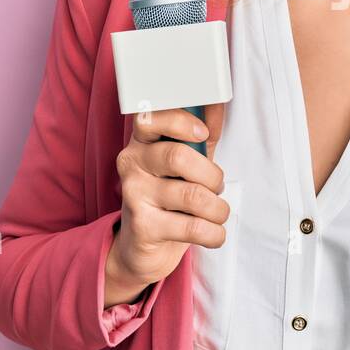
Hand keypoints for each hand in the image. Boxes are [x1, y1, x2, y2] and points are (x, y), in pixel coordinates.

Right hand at [103, 105, 227, 307]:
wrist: (143, 245)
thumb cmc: (170, 195)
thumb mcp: (188, 161)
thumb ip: (203, 133)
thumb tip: (218, 103)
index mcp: (142, 141)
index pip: (150, 119)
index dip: (179, 122)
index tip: (202, 133)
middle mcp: (131, 163)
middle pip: (177, 156)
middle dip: (212, 175)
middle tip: (217, 187)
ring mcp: (134, 194)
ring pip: (191, 195)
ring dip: (217, 208)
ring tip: (218, 213)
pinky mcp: (143, 226)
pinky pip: (191, 227)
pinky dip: (214, 233)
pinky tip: (213, 234)